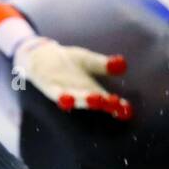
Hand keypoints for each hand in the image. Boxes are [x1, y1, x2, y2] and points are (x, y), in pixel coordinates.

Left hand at [14, 37, 131, 119]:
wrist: (40, 57)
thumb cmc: (65, 61)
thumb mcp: (87, 60)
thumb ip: (103, 64)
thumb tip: (123, 64)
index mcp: (91, 89)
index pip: (108, 100)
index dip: (118, 107)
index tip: (128, 111)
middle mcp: (79, 94)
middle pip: (93, 101)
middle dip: (104, 103)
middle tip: (114, 105)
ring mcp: (65, 92)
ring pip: (76, 99)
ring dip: (85, 101)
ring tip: (96, 99)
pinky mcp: (49, 88)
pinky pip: (56, 94)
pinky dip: (62, 96)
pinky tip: (66, 97)